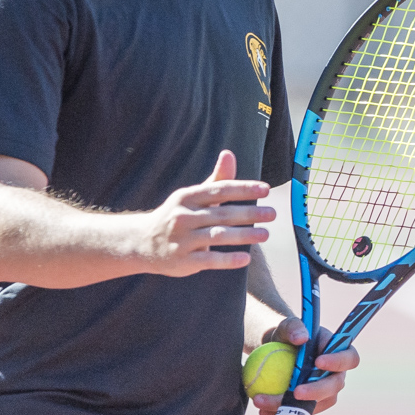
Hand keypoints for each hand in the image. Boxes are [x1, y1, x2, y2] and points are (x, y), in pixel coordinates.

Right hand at [142, 151, 275, 276]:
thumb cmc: (177, 215)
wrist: (142, 242)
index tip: (266, 190)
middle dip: (250, 213)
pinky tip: (246, 258)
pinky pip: (209, 260)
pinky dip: (228, 260)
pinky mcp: (183, 260)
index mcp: (187, 197)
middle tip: (272, 214)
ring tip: (265, 234)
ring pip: (218, 236)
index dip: (243, 189)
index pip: (219, 190)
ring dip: (244, 235)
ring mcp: (182, 240)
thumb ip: (216, 179)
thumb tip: (229, 154)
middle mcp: (183, 216)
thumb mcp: (192, 196)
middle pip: (222, 213)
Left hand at [249, 318, 357, 414]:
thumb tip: (301, 337)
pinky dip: (280, 413)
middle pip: (335, 386)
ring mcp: (324, 392)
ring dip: (292, 405)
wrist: (274, 352)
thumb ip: (293, 327)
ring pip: (316, 404)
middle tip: (296, 392)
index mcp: (339, 352)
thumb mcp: (287, 326)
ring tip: (265, 401)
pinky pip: (299, 412)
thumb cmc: (287, 335)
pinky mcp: (310, 404)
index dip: (338, 362)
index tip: (318, 362)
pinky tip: (263, 410)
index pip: (350, 358)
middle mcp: (336, 375)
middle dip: (316, 391)